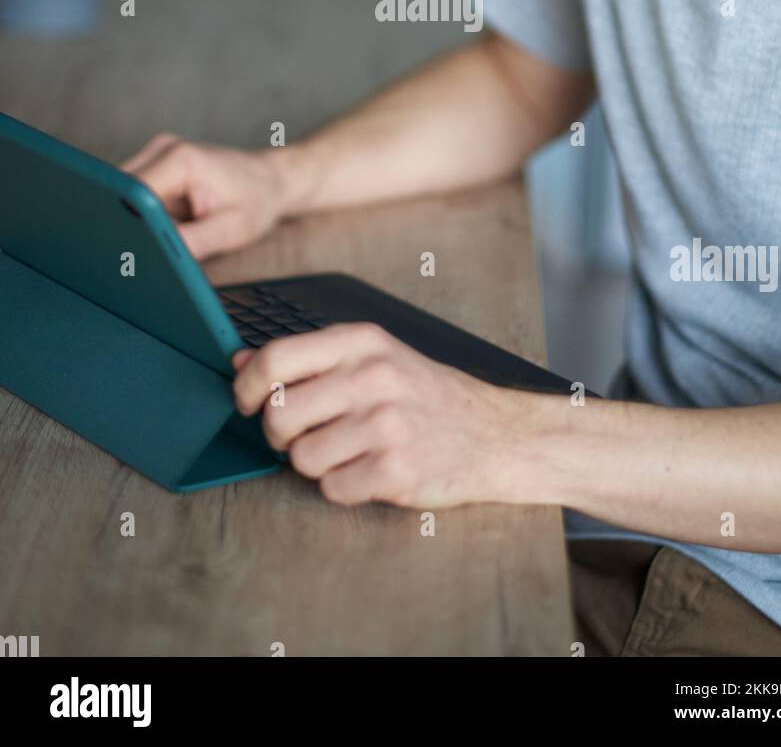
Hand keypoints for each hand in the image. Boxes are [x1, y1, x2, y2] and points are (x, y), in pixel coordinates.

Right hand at [121, 133, 292, 259]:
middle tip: (139, 252)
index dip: (118, 220)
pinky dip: (145, 215)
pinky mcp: (158, 165)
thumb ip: (188, 244)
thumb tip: (152, 259)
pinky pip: (136, 195)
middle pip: (119, 192)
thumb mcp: (229, 232)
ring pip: (123, 195)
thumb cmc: (257, 201)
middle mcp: (163, 149)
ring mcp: (158, 154)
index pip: (129, 192)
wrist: (272, 181)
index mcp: (181, 160)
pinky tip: (173, 223)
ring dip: (136, 219)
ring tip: (171, 232)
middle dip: (123, 222)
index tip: (120, 246)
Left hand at [232, 322, 541, 507]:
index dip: (247, 387)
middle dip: (280, 435)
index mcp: (361, 342)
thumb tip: (239, 361)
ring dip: (315, 464)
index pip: (275, 359)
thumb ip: (306, 358)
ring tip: (348, 451)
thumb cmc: (422, 394)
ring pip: (301, 458)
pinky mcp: (397, 469)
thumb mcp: (371, 357)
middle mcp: (374, 377)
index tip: (248, 402)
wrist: (490, 433)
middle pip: (279, 415)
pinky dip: (343, 487)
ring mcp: (387, 424)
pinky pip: (332, 489)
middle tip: (304, 434)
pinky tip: (369, 470)